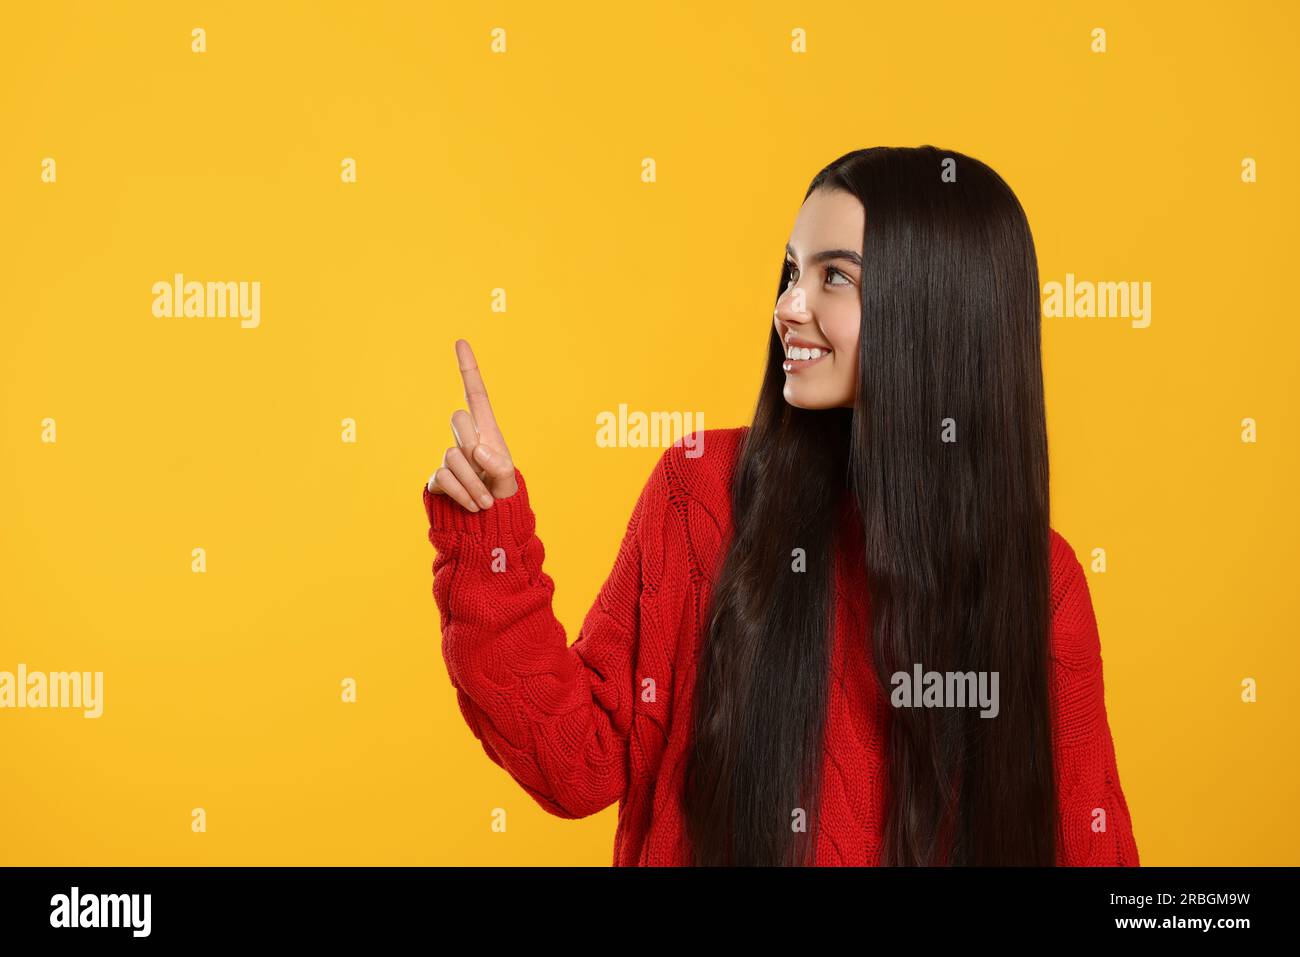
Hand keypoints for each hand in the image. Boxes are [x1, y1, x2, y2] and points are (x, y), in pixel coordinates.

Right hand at [426, 339, 518, 510]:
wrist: (488, 529)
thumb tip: (476, 450)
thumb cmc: (503, 500)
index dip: (468, 369)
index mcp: (488, 433)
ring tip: (485, 502)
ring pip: (452, 455)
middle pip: (458, 419)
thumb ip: (499, 466)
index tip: (460, 341)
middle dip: (474, 447)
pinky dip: (462, 493)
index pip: (475, 395)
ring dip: (473, 482)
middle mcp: (466, 441)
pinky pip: (443, 477)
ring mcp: (449, 459)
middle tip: (487, 474)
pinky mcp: (437, 479)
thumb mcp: (509, 483)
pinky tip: (472, 506)